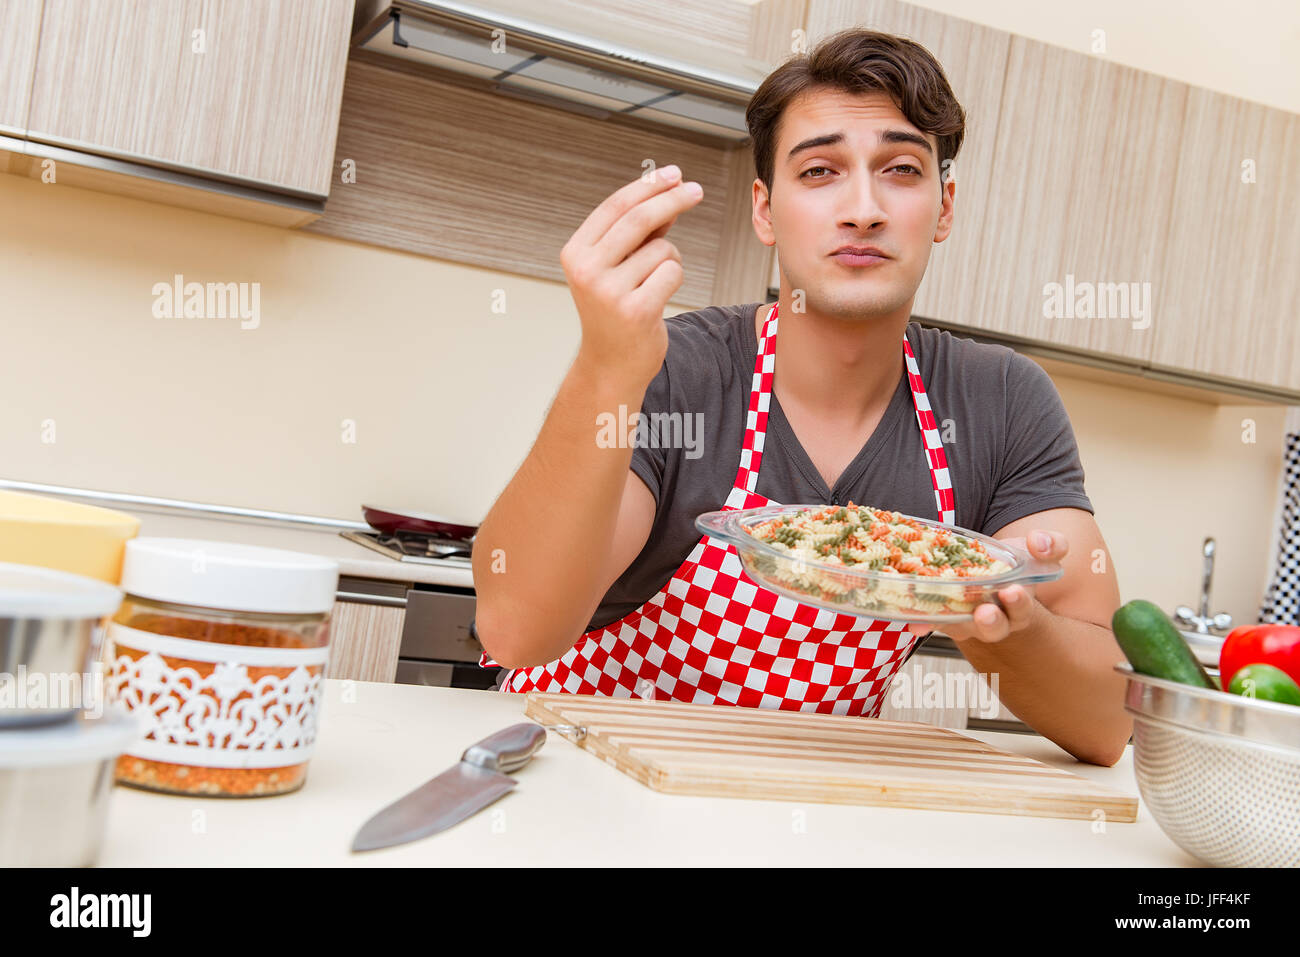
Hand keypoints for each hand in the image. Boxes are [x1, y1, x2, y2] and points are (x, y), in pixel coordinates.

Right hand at [561, 164, 703, 388]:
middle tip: (696, 190)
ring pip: (662, 250)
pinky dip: (675, 278)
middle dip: (673, 199)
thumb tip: (669, 191)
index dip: (648, 186)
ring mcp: (609, 292)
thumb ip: (640, 231)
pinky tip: (659, 297)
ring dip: (671, 259)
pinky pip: (672, 273)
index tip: (675, 173)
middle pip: (639, 220)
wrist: (612, 364)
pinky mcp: (635, 311)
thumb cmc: (617, 309)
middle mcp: (587, 270)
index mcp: (575, 253)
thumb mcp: (619, 265)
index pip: (615, 207)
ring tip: (655, 282)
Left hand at [908, 530, 1067, 642]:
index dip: (1018, 603)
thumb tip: (1039, 542)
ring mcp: (964, 618)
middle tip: (985, 611)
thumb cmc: (1015, 563)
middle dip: (990, 621)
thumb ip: (1050, 545)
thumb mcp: (1038, 550)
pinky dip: (922, 621)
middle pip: (992, 628)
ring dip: (951, 622)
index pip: (1021, 611)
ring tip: (942, 614)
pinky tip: (913, 621)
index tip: (1013, 590)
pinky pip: (931, 620)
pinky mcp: (941, 613)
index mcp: (1018, 607)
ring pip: (959, 626)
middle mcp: (992, 619)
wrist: (986, 567)